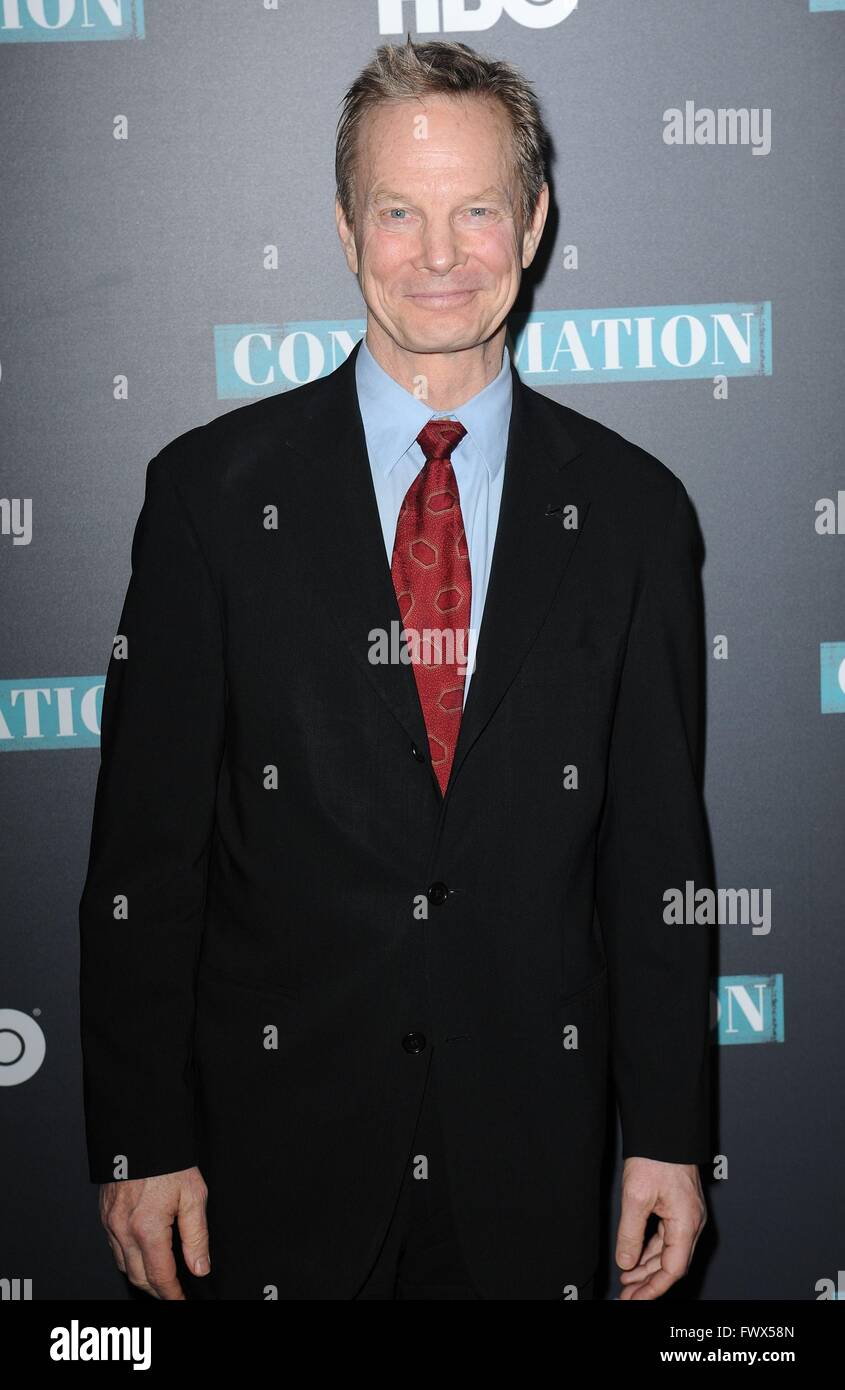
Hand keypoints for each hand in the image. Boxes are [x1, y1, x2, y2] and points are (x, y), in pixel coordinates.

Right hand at [99, 1166, 209, 1299]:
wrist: (141, 1133)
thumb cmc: (168, 1160)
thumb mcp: (194, 1196)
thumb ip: (197, 1237)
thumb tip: (199, 1267)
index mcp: (147, 1228)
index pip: (160, 1276)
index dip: (173, 1294)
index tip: (181, 1300)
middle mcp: (124, 1229)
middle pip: (138, 1277)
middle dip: (157, 1290)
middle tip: (173, 1293)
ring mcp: (111, 1223)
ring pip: (123, 1265)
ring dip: (141, 1276)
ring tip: (158, 1278)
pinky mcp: (105, 1214)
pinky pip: (114, 1247)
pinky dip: (127, 1258)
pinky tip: (141, 1254)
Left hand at [615, 1157, 706, 1299]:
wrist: (664, 1130)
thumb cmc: (657, 1156)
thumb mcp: (635, 1196)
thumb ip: (630, 1233)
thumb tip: (626, 1260)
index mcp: (686, 1222)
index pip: (673, 1269)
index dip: (653, 1288)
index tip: (636, 1299)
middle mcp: (692, 1222)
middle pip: (671, 1264)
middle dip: (649, 1283)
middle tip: (627, 1295)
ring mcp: (687, 1215)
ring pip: (668, 1252)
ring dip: (648, 1268)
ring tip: (627, 1280)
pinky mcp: (679, 1207)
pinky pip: (666, 1237)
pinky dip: (650, 1250)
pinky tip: (636, 1256)